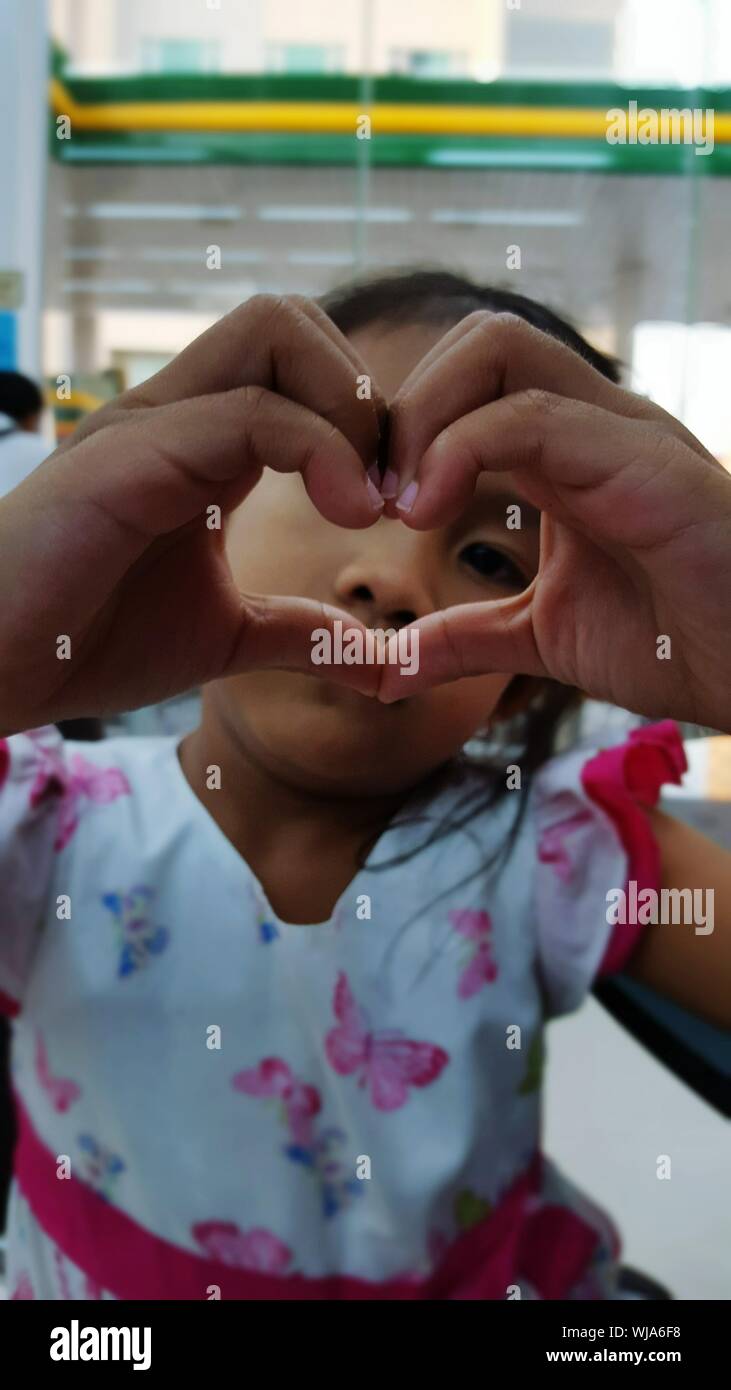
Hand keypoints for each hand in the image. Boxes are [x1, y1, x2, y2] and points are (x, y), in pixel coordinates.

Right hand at [0, 296, 385, 733]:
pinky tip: (344, 513)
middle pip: (291, 317)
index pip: (300, 362)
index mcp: (200, 442)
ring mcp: (151, 423)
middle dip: (365, 392)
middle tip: (387, 488)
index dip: (367, 420)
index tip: (394, 503)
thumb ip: (300, 633)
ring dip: (350, 408)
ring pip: (276, 332)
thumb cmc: (87, 641)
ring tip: (365, 502)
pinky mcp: (131, 455)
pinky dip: (320, 451)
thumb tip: (378, 659)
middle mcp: (177, 413)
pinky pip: (249, 413)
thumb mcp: (224, 638)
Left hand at [377, 313, 730, 731]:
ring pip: (499, 347)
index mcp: (564, 453)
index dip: (402, 428)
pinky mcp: (643, 458)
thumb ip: (466, 639)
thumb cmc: (679, 643)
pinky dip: (460, 449)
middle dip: (404, 403)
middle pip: (478, 339)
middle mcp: (591, 424)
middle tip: (376, 493)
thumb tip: (390, 668)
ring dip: (424, 416)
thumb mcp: (542, 638)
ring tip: (401, 503)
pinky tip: (427, 511)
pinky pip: (534, 415)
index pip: (467, 381)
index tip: (369, 504)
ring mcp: (619, 431)